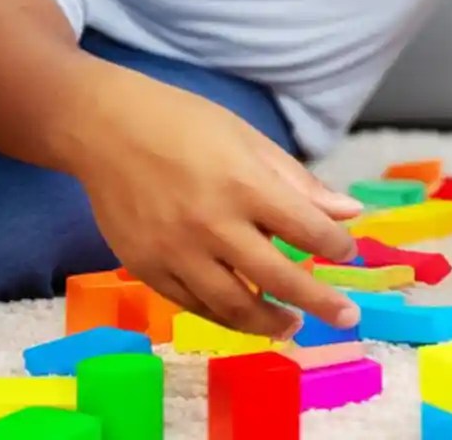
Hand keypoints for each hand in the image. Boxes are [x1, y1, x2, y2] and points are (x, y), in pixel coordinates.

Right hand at [65, 63, 362, 339]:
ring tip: (291, 325)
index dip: (336, 247)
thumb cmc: (184, 125)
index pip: (307, 230)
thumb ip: (299, 183)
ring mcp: (176, 252)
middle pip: (278, 278)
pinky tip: (244, 314)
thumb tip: (348, 214)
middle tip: (345, 316)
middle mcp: (212, 225)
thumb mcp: (250, 141)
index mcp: (245, 185)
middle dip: (319, 302)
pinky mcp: (146, 268)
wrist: (104, 128)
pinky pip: (193, 305)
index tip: (347, 253)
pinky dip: (223, 315)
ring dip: (270, 323)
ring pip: (233, 306)